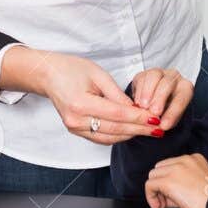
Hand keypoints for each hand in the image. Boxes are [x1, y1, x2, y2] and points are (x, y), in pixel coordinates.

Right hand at [3, 49, 159, 144]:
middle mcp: (76, 120)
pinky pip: (101, 138)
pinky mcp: (75, 131)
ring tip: (150, 131)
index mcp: (81, 103)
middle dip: (139, 130)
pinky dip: (118, 136)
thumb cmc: (72, 69)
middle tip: (159, 129)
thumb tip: (136, 109)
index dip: (139, 118)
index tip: (156, 118)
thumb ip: (117, 94)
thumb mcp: (98, 75)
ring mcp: (74, 128)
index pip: (117, 114)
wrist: (48, 75)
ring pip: (110, 138)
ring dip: (131, 135)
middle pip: (115, 129)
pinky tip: (132, 131)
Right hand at [128, 67, 192, 130]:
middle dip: (160, 99)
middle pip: (167, 84)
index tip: (164, 126)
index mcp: (185, 88)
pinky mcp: (143, 74)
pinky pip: (141, 78)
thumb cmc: (167, 112)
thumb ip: (167, 121)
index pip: (181, 99)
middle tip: (154, 112)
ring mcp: (158, 73)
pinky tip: (137, 103)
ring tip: (143, 107)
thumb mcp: (170, 119)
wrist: (156, 105)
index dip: (173, 113)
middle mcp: (173, 77)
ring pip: (153, 76)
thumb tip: (159, 126)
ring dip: (147, 93)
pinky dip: (138, 92)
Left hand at [144, 153, 207, 207]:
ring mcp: (175, 169)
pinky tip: (158, 206)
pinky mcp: (168, 181)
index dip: (168, 181)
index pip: (171, 166)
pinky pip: (150, 185)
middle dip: (160, 185)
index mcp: (194, 159)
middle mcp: (184, 160)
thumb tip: (165, 194)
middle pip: (159, 169)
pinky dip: (150, 197)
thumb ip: (182, 183)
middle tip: (167, 201)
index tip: (173, 195)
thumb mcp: (199, 184)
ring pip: (153, 176)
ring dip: (155, 191)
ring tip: (163, 204)